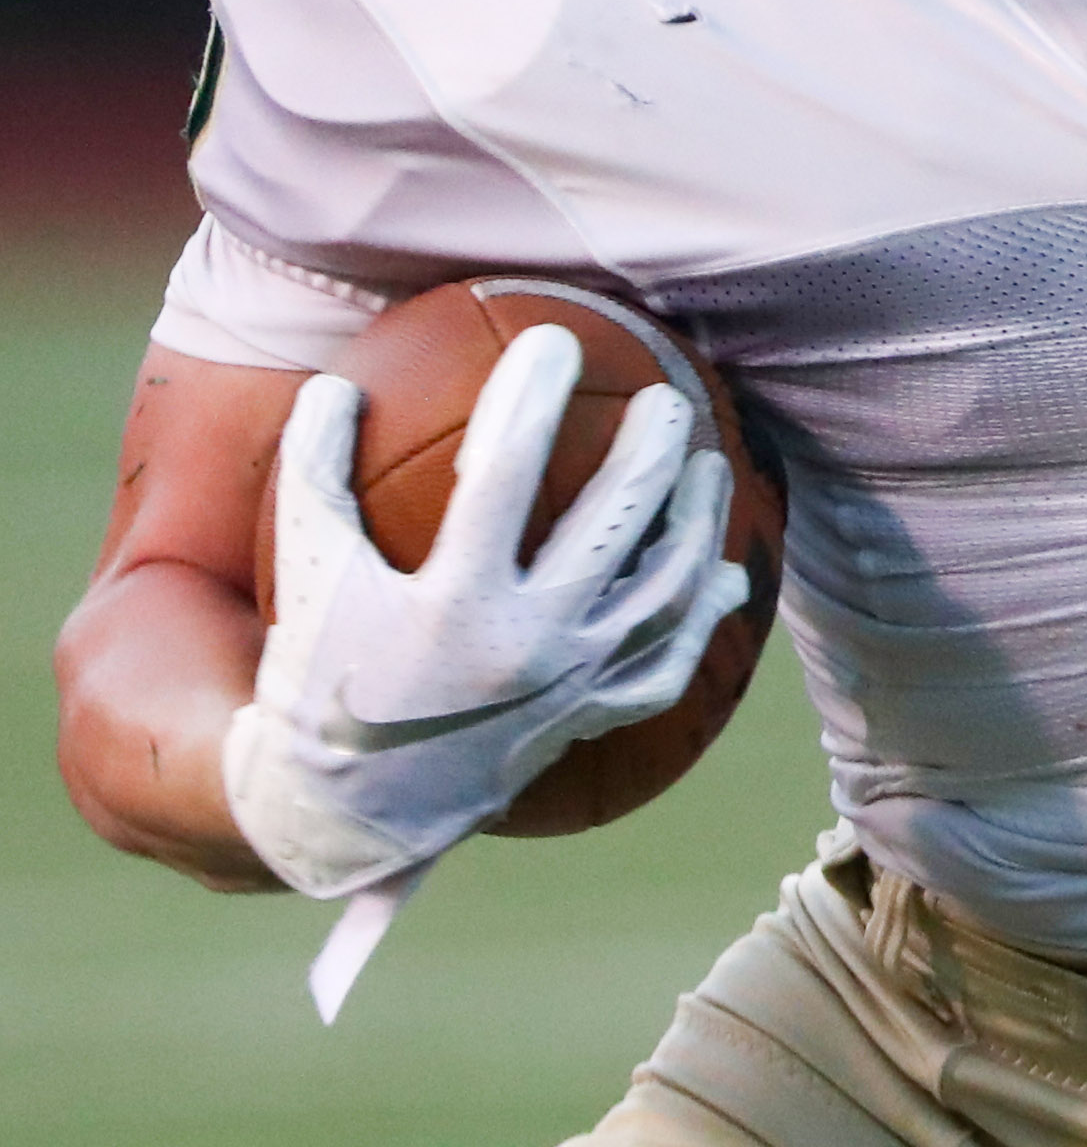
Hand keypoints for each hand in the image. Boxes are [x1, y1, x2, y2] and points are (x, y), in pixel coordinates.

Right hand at [221, 326, 749, 897]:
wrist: (343, 805)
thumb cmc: (316, 672)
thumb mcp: (306, 572)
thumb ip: (314, 474)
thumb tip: (329, 381)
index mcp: (451, 603)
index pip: (501, 476)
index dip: (529, 400)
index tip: (553, 341)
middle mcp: (526, 643)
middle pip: (616, 524)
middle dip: (653, 450)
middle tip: (669, 400)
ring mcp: (571, 684)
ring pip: (666, 590)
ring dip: (698, 522)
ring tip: (711, 466)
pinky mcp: (590, 718)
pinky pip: (669, 664)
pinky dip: (701, 618)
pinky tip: (720, 575)